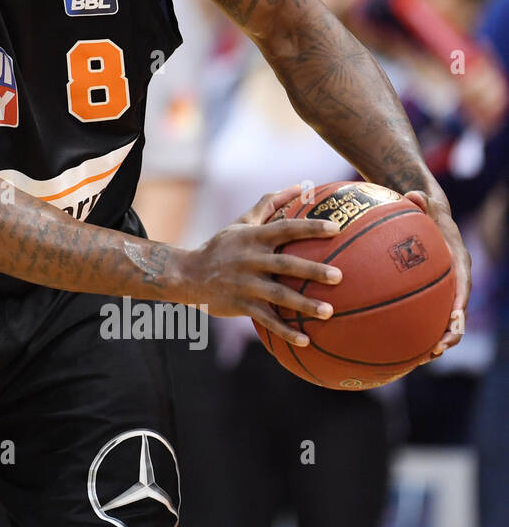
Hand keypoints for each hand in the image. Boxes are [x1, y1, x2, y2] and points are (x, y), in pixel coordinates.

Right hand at [174, 184, 342, 346]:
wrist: (187, 274)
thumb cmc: (221, 246)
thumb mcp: (242, 223)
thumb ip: (269, 205)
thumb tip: (299, 186)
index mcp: (252, 238)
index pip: (285, 229)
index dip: (310, 228)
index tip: (336, 229)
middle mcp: (249, 260)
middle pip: (285, 265)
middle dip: (312, 271)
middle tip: (339, 276)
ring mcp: (244, 284)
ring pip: (277, 295)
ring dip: (303, 305)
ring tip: (329, 312)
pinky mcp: (239, 305)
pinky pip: (265, 320)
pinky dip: (284, 331)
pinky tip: (306, 340)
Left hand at [403, 189, 469, 358]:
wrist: (424, 213)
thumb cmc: (422, 210)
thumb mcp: (422, 204)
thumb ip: (420, 201)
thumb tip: (413, 194)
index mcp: (457, 263)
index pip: (462, 289)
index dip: (459, 309)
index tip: (452, 325)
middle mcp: (453, 280)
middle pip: (455, 313)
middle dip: (448, 334)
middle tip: (434, 351)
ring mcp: (441, 289)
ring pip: (440, 320)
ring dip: (431, 340)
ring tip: (416, 360)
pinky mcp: (426, 292)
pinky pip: (422, 315)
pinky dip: (412, 330)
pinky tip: (391, 346)